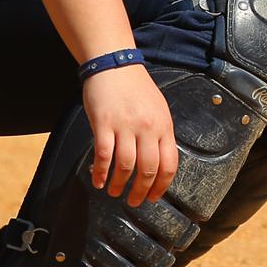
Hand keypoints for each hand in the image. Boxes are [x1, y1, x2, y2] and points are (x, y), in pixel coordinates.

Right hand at [81, 64, 178, 206]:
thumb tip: (159, 162)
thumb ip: (160, 134)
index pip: (169, 164)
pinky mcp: (104, 123)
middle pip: (148, 169)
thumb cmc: (136, 88)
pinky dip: (100, 172)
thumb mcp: (158, 109)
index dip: (161, 186)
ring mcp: (125, 125)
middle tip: (134, 202)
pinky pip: (103, 155)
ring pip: (125, 166)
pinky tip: (97, 180)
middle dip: (141, 191)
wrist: (114, 64)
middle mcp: (147, 127)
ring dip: (119, 184)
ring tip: (114, 191)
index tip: (153, 197)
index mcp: (164, 126)